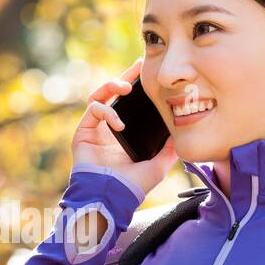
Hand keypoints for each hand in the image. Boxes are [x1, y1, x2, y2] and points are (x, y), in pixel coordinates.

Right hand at [70, 56, 177, 198]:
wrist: (111, 197)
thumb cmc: (132, 186)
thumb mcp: (158, 166)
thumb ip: (169, 150)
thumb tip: (181, 134)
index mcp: (125, 134)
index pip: (131, 104)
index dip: (139, 89)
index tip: (150, 76)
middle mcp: (109, 129)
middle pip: (114, 95)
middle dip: (125, 78)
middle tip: (137, 67)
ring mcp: (95, 130)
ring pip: (99, 96)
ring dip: (111, 86)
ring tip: (124, 87)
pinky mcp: (83, 132)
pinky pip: (93, 110)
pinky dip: (107, 111)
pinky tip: (118, 123)